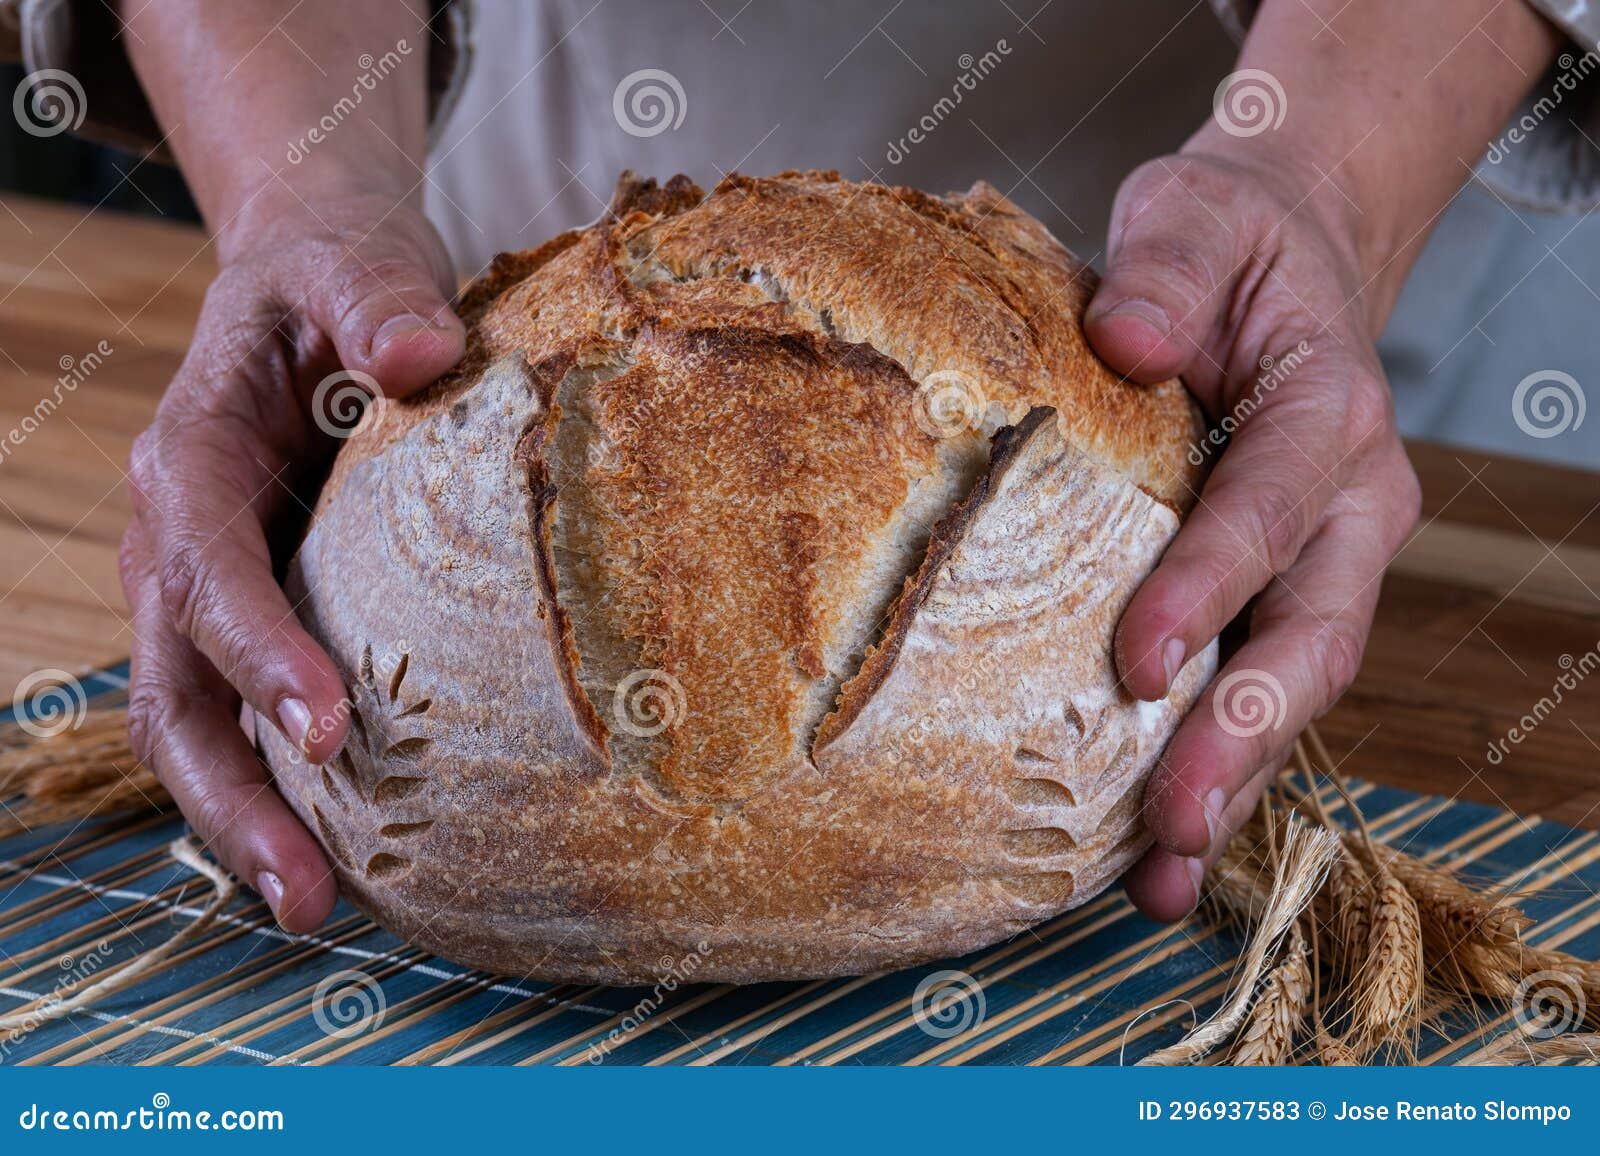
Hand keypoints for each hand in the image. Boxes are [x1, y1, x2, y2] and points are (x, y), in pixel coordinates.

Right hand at [120, 195, 463, 930]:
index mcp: (190, 454)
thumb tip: (425, 354)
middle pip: (172, 682)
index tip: (327, 729)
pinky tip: (342, 850)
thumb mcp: (353, 261)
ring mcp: (206, 584)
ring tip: (313, 906)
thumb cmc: (335, 274)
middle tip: (303, 889)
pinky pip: (244, 709)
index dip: (254, 651)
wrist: (316, 281)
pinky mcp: (254, 609)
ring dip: (244, 817)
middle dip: (228, 792)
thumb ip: (380, 300)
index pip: (203, 567)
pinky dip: (278, 783)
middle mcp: (179, 535)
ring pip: (194, 719)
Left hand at [1085, 143, 1420, 919]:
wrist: (1284, 261)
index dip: (1209, 587)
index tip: (1137, 661)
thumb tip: (1126, 339)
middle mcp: (1349, 501)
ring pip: (1295, 688)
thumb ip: (1166, 270)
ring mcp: (1328, 559)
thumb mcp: (1191, 215)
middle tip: (1169, 822)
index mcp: (1326, 407)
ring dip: (1234, 784)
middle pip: (1310, 635)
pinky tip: (1160, 852)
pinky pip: (1264, 691)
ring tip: (1159, 877)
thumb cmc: (1228, 244)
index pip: (1268, 506)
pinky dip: (1223, 770)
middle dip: (1243, 735)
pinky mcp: (1287, 593)